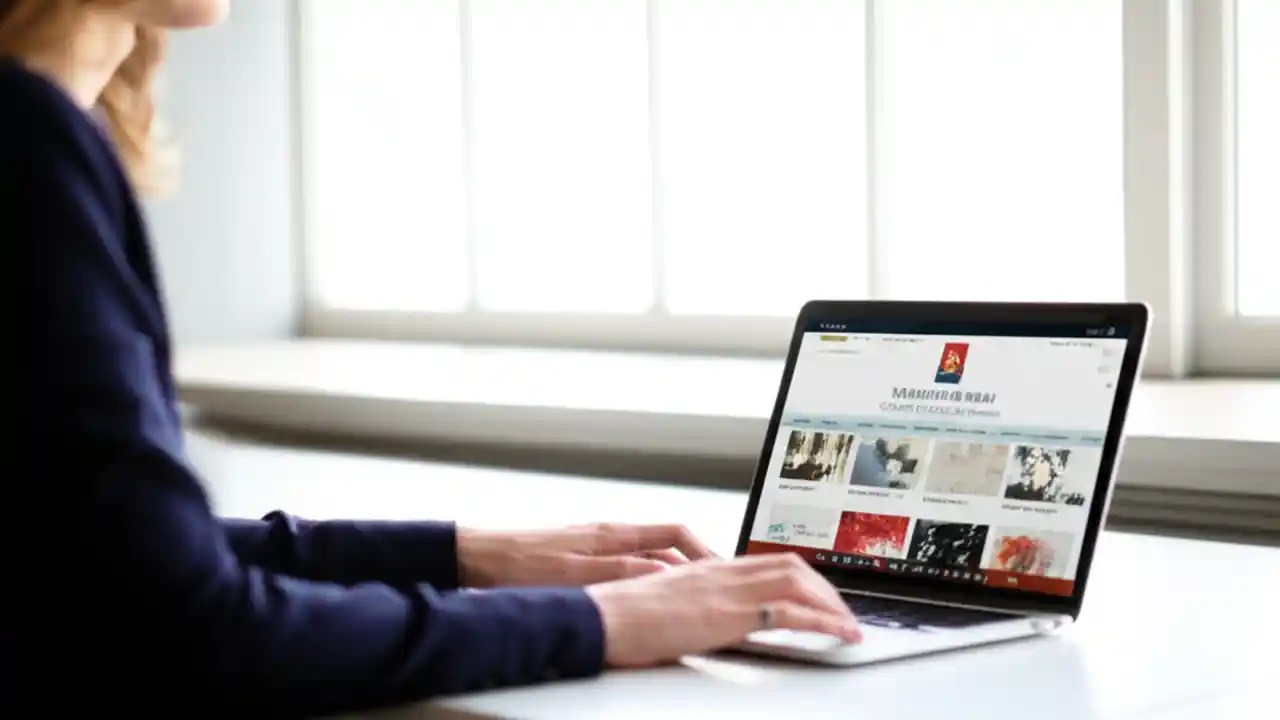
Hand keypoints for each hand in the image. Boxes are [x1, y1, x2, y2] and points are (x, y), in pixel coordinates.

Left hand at [457, 523, 717, 587]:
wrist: (477, 558)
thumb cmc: (519, 564)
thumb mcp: (576, 575)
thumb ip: (622, 574)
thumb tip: (667, 577)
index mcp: (613, 534)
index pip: (675, 532)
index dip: (704, 549)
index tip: (723, 569)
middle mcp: (609, 537)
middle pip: (667, 548)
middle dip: (694, 566)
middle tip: (714, 589)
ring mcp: (596, 548)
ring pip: (648, 560)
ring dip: (671, 576)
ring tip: (688, 598)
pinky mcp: (582, 562)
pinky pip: (628, 569)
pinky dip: (646, 584)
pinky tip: (643, 603)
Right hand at [586, 553, 861, 666]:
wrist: (602, 618)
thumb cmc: (620, 617)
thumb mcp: (664, 604)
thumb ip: (691, 605)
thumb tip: (702, 620)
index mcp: (708, 569)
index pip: (766, 561)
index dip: (800, 575)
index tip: (816, 594)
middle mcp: (723, 572)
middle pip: (790, 565)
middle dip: (822, 588)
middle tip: (840, 612)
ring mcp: (729, 590)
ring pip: (798, 582)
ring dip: (831, 603)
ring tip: (848, 626)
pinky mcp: (732, 615)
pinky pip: (792, 613)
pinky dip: (825, 622)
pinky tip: (840, 634)